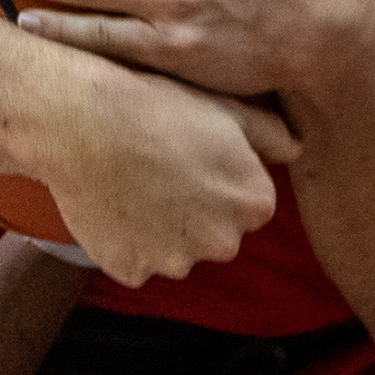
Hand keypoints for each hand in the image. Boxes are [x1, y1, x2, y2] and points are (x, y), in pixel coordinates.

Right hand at [30, 65, 289, 286]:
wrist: (81, 119)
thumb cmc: (154, 104)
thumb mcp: (226, 105)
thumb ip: (271, 133)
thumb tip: (293, 149)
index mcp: (254, 203)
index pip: (249, 202)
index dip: (221, 178)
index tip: (193, 155)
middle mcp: (224, 243)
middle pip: (216, 232)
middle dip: (196, 209)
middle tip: (162, 167)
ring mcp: (176, 262)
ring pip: (175, 249)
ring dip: (161, 226)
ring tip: (133, 179)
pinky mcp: (132, 270)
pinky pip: (135, 259)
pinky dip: (126, 238)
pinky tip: (112, 199)